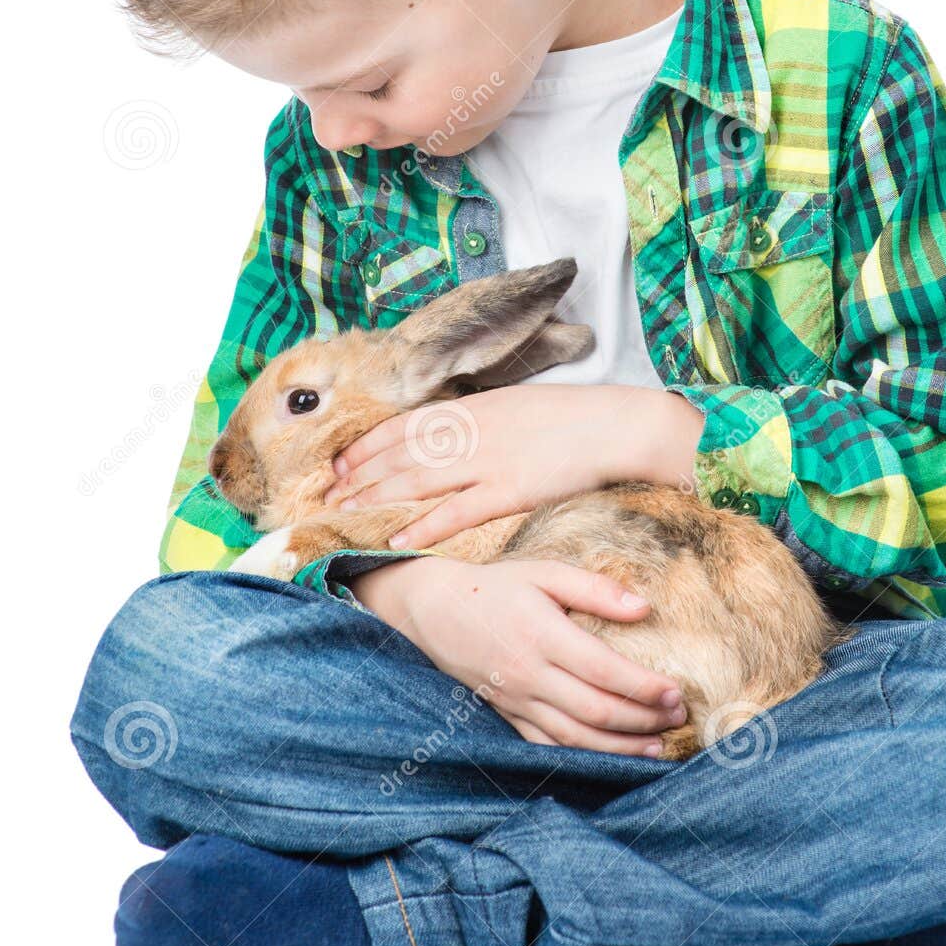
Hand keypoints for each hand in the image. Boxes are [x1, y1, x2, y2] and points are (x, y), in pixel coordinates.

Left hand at [324, 383, 703, 550]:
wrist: (618, 426)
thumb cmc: (576, 418)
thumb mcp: (519, 408)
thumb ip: (483, 421)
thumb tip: (453, 436)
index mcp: (474, 408)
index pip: (404, 426)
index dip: (366, 446)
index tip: (339, 463)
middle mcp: (472, 431)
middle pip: (400, 455)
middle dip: (359, 475)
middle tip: (327, 496)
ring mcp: (489, 460)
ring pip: (417, 481)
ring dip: (377, 499)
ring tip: (346, 515)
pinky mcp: (510, 490)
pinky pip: (456, 511)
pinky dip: (423, 525)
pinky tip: (398, 537)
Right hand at [351, 553, 687, 755]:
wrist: (433, 610)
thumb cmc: (496, 587)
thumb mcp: (544, 573)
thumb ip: (595, 589)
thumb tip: (644, 607)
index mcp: (543, 635)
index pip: (604, 670)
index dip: (644, 687)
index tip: (676, 692)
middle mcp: (529, 674)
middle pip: (595, 709)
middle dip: (642, 719)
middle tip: (677, 718)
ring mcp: (516, 701)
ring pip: (574, 736)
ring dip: (619, 746)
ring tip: (656, 747)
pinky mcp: (507, 715)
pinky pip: (547, 745)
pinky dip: (581, 756)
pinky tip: (609, 757)